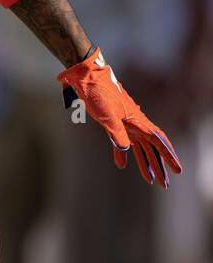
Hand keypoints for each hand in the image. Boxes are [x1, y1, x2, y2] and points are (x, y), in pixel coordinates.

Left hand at [57, 48, 181, 188]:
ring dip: (146, 163)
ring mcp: (126, 123)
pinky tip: (123, 165)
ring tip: (151, 180)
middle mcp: (136, 123)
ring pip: (141, 147)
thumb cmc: (98, 93)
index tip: (177, 170)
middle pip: (152, 148)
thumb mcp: (107, 114)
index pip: (158, 142)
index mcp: (138, 121)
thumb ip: (116, 133)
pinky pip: (123, 142)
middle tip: (165, 185)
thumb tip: (127, 150)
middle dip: (159, 167)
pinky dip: (124, 153)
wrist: (86, 77)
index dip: (168, 156)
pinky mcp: (114, 123)